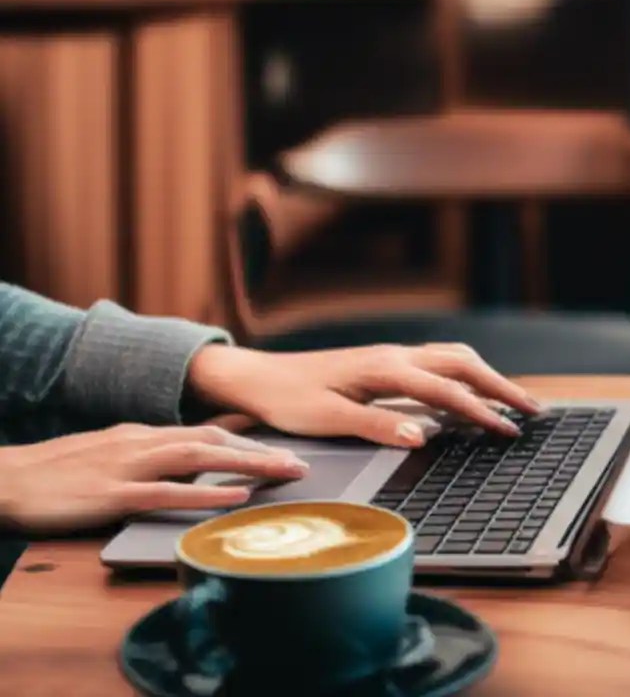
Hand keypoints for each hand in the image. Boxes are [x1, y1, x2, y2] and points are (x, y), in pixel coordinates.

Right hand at [0, 424, 307, 532]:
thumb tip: (186, 467)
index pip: (205, 431)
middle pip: (213, 441)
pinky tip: (236, 497)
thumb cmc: (56, 474)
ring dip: (248, 464)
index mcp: (141, 435)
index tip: (283, 446)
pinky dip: (206, 493)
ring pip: (200, 458)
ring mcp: (128, 467)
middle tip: (302, 463)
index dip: (247, 439)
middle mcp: (141, 443)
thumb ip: (148, 458)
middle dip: (261, 451)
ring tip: (286, 473)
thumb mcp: (109, 456)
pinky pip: (168, 492)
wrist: (5, 481)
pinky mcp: (113, 494)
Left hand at [187, 343, 542, 447]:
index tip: (509, 430)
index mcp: (385, 369)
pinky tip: (471, 394)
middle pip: (464, 364)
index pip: (447, 390)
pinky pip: (439, 363)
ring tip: (515, 402)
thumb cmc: (287, 399)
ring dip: (488, 377)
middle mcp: (395, 356)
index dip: (482, 411)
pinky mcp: (386, 364)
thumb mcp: (325, 419)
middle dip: (502, 386)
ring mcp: (392, 357)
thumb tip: (421, 435)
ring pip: (454, 358)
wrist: (257, 377)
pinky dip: (466, 376)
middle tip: (535, 411)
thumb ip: (375, 426)